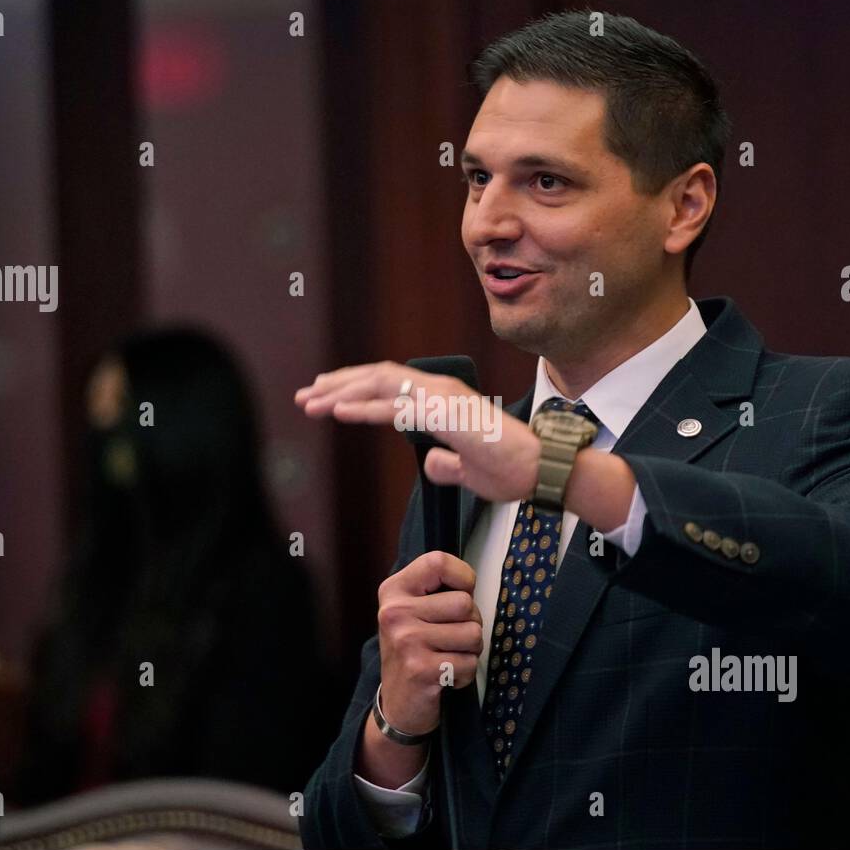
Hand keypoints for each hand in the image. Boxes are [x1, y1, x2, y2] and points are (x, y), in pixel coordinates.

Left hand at [294, 360, 540, 502]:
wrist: (543, 471)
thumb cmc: (512, 469)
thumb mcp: (469, 469)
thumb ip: (448, 463)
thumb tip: (432, 463)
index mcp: (443, 399)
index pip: (390, 386)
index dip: (355, 390)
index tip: (326, 399)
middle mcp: (440, 390)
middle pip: (378, 378)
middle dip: (338, 385)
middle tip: (305, 397)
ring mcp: (443, 398)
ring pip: (381, 385)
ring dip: (342, 392)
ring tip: (312, 402)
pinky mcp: (445, 415)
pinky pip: (396, 408)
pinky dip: (364, 407)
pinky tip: (338, 412)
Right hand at [373, 551, 482, 735]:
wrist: (397, 703)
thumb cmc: (414, 650)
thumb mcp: (413, 611)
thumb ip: (436, 590)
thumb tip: (470, 582)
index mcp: (394, 590)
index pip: (438, 562)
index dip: (463, 576)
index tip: (462, 593)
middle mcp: (395, 612)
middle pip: (464, 603)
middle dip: (470, 623)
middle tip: (451, 638)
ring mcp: (406, 640)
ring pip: (473, 633)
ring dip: (469, 651)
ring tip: (448, 657)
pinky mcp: (420, 669)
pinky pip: (468, 663)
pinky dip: (465, 674)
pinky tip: (445, 676)